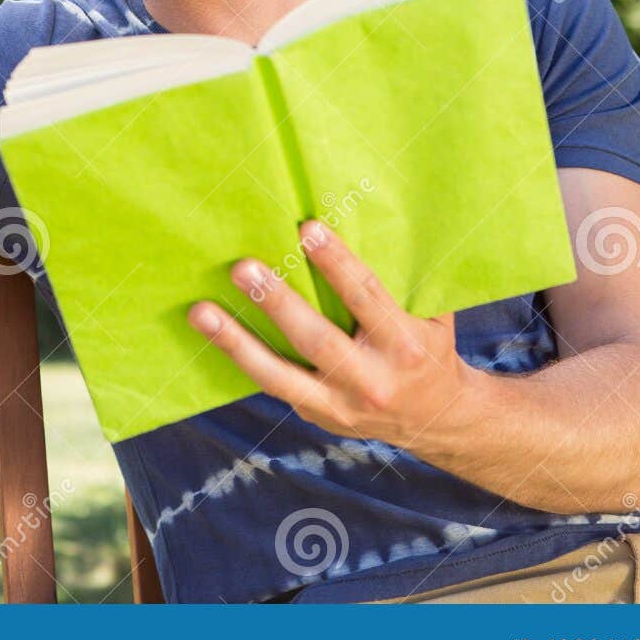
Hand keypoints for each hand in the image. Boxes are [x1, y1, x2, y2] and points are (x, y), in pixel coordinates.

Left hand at [186, 219, 480, 449]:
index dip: (337, 263)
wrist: (438, 419)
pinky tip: (211, 334)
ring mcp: (339, 404)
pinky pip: (272, 384)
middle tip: (242, 268)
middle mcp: (371, 381)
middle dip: (277, 303)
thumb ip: (400, 281)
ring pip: (279, 375)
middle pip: (317, 340)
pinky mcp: (316, 414)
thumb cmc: (429, 348)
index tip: (307, 229)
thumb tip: (360, 219)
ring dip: (236, 342)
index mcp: (405, 346)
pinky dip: (240, 358)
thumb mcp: (432, 315)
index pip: (366, 298)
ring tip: (201, 312)